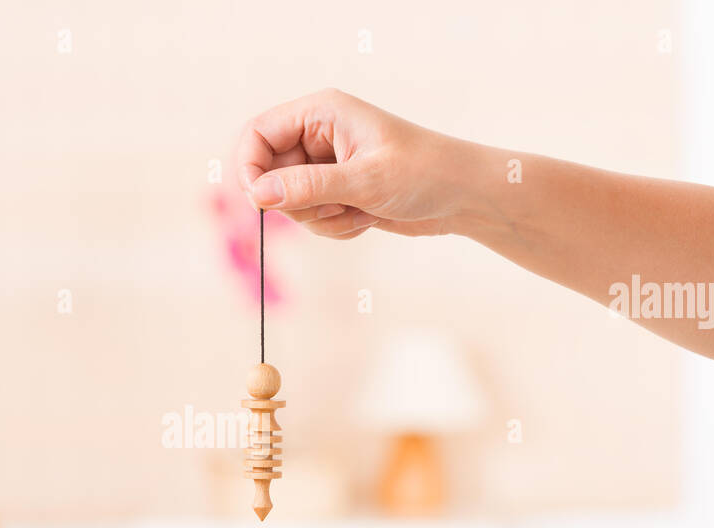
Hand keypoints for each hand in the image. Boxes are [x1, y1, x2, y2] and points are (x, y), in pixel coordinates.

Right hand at [236, 89, 468, 238]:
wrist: (463, 196)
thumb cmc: (425, 173)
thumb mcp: (365, 180)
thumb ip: (308, 187)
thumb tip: (259, 194)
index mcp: (321, 113)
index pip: (258, 134)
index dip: (250, 168)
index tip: (261, 202)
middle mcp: (318, 137)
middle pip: (270, 176)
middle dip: (300, 203)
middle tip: (336, 206)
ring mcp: (326, 167)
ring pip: (291, 204)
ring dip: (322, 219)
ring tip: (360, 210)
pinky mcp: (336, 193)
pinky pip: (313, 219)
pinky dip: (335, 227)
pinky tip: (366, 218)